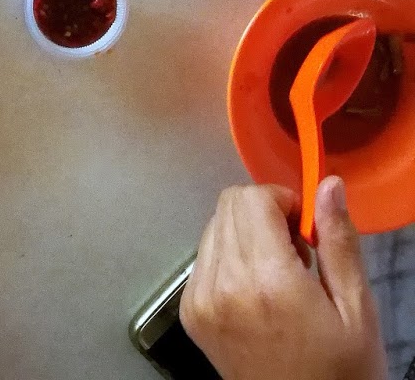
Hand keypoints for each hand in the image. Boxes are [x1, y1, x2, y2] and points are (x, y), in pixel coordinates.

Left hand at [181, 180, 386, 379]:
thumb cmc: (340, 370)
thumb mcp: (356, 309)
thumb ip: (338, 241)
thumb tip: (327, 186)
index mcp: (266, 279)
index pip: (250, 198)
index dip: (282, 200)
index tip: (306, 227)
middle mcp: (222, 284)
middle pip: (228, 206)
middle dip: (264, 214)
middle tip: (298, 251)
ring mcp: (199, 299)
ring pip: (213, 228)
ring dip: (245, 235)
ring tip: (280, 273)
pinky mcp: (190, 312)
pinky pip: (203, 259)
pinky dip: (229, 259)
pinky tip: (258, 290)